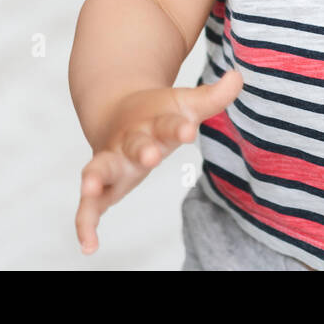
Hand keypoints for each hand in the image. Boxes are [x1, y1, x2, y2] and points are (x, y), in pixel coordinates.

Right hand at [75, 69, 242, 254]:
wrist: (117, 111)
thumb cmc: (160, 114)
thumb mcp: (186, 105)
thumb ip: (213, 97)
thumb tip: (238, 77)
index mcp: (154, 122)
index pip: (168, 124)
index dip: (177, 127)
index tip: (189, 130)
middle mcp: (130, 141)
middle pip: (135, 145)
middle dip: (142, 150)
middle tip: (151, 156)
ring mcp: (113, 162)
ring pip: (100, 168)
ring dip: (96, 178)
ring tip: (90, 188)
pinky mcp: (103, 186)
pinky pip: (88, 206)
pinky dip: (84, 224)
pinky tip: (88, 247)